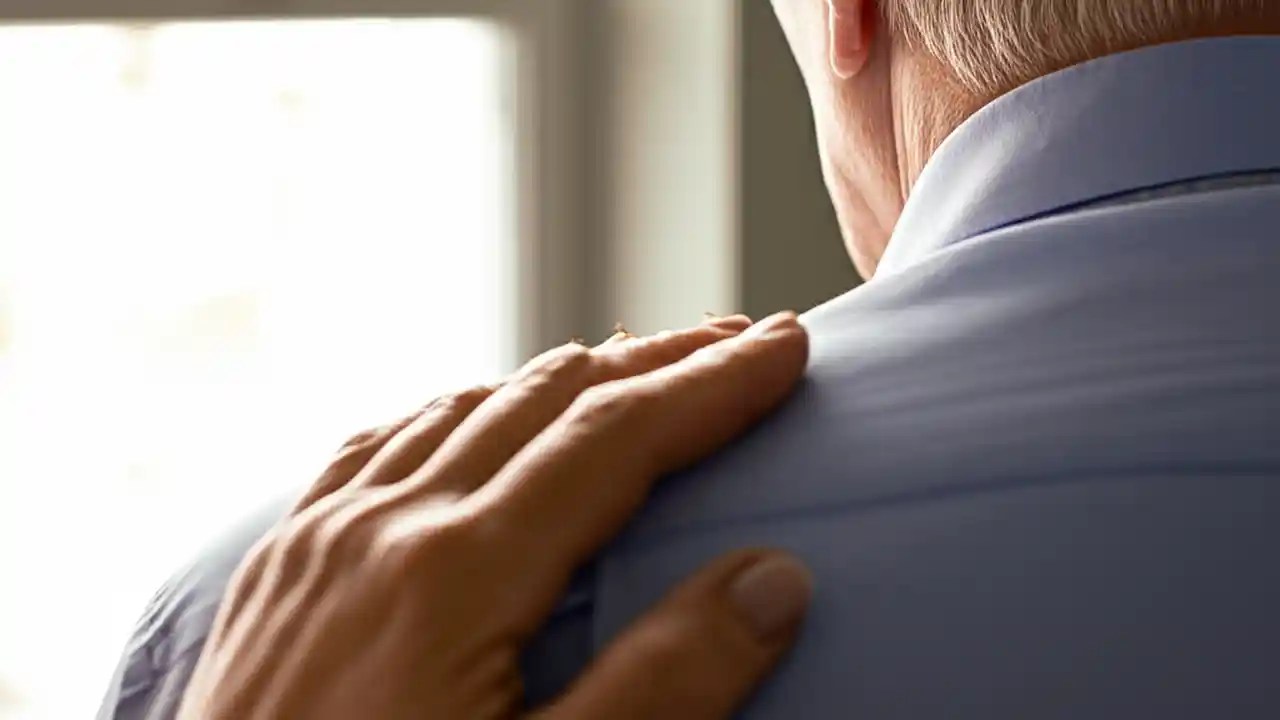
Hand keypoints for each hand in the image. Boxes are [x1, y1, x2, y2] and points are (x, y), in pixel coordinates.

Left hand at [178, 312, 812, 719]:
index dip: (711, 384)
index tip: (783, 346)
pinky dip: (458, 414)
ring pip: (462, 409)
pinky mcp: (279, 570)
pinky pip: (380, 447)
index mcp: (452, 572)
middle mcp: (378, 527)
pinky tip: (475, 421)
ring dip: (561, 381)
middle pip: (545, 399)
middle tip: (735, 340)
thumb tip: (771, 581)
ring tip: (631, 369)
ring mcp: (316, 540)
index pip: (614, 438)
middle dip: (654, 362)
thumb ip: (665, 685)